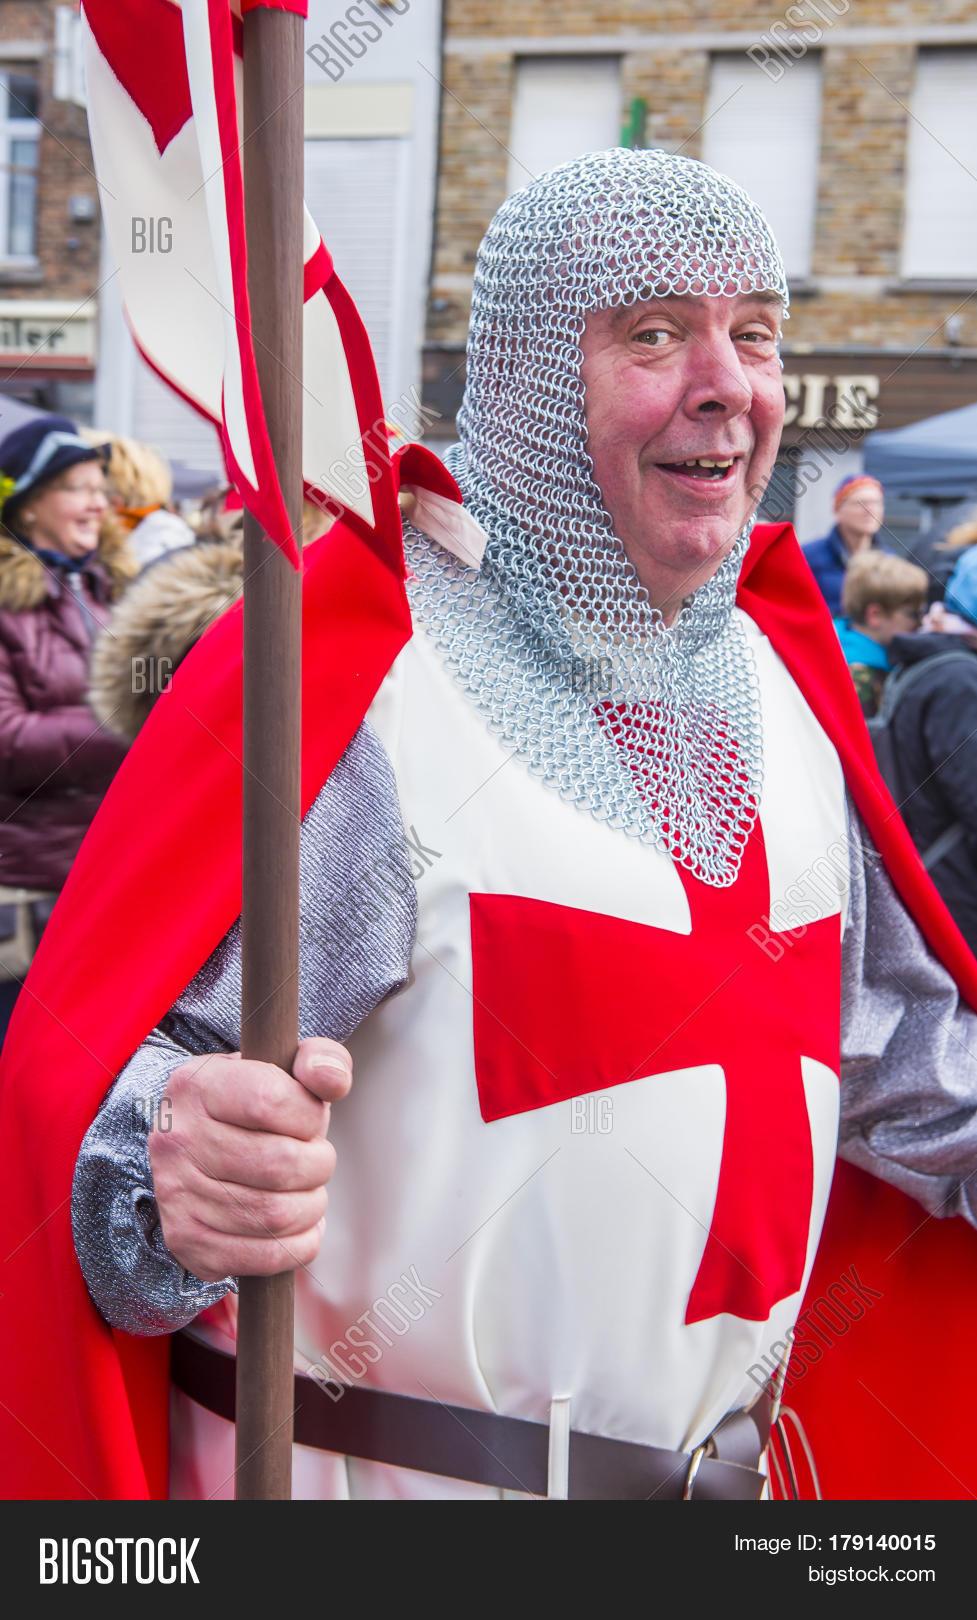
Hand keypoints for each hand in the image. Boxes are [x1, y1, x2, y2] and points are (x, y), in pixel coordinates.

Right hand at [147, 1037, 351, 1279]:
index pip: (271, 1101)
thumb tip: (332, 1080)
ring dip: (312, 1207)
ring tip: (309, 1191)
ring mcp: (175, 1193)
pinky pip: (262, 1257)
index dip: (309, 1116)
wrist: (199, 1147)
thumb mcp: (284, 1066)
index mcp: (197, 1085)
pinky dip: (298, 1245)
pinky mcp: (186, 1240)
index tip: (309, 1120)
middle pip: (279, 1165)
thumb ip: (321, 1059)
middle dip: (318, 1165)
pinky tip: (299, 1226)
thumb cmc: (254, 1105)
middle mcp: (175, 1139)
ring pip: (275, 1215)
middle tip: (316, 1160)